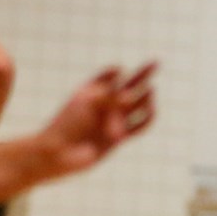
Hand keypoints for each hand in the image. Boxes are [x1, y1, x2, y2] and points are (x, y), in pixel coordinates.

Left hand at [35, 63, 156, 178]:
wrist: (59, 153)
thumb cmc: (67, 125)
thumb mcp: (87, 103)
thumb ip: (110, 98)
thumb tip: (132, 97)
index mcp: (91, 93)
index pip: (108, 76)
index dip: (115, 72)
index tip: (119, 70)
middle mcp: (104, 105)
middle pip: (128, 86)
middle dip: (143, 74)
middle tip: (156, 62)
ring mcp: (113, 121)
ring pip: (136, 105)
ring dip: (145, 96)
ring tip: (151, 89)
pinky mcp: (119, 138)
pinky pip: (138, 126)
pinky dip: (147, 118)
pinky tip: (152, 109)